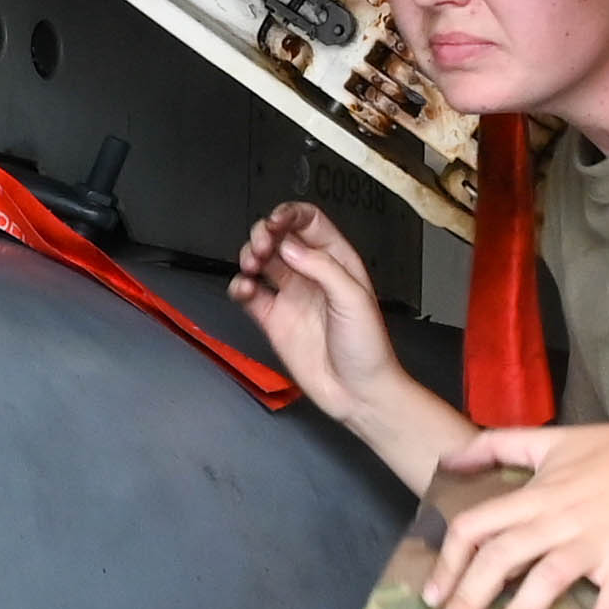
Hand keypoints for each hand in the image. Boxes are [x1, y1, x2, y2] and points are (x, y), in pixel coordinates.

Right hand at [228, 203, 406, 425]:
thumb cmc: (368, 348)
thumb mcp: (353, 298)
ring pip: (261, 262)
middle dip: (264, 233)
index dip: (289, 215)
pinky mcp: (274, 321)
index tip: (275, 222)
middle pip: (280, 238)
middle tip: (261, 246)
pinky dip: (240, 287)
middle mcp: (312, 275)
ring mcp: (291, 297)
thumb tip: (289, 246)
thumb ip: (321, 267)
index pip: (309, 222)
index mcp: (337, 261)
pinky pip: (250, 295)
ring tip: (252, 264)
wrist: (359, 393)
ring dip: (250, 255)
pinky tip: (244, 289)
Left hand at [419, 409, 608, 608]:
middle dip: (465, 599)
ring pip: (544, 581)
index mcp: (537, 494)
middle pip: (498, 558)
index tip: (431, 595)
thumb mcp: (552, 439)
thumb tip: (447, 458)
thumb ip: (497, 446)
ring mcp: (595, 543)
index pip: (475, 526)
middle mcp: (558, 519)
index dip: (448, 562)